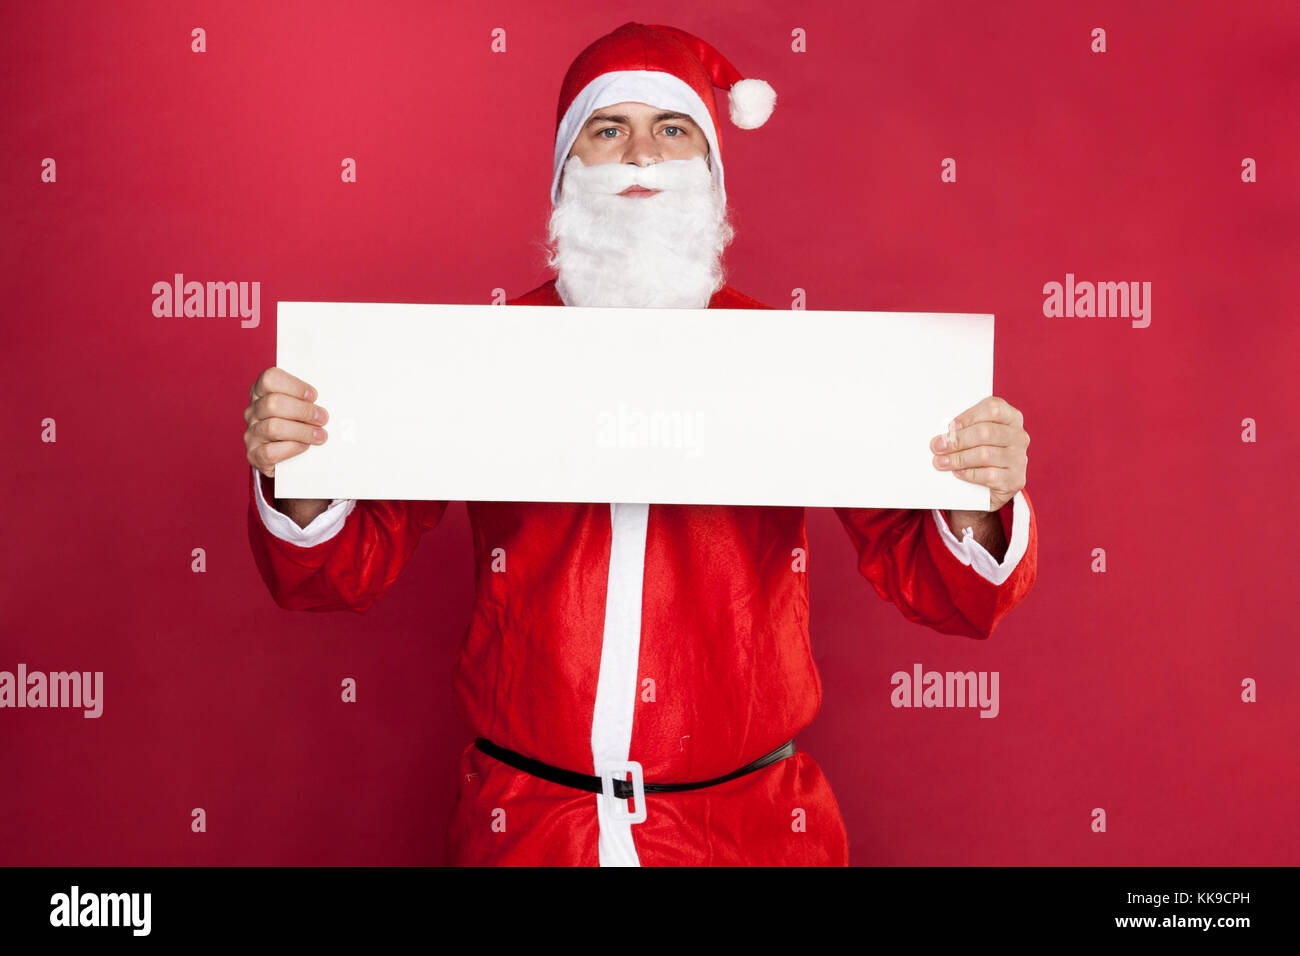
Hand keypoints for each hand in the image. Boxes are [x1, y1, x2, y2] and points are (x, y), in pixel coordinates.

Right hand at [243, 366, 329, 478]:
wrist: (286, 460)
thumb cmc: (297, 426)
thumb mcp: (300, 408)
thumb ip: (308, 400)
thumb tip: (332, 400)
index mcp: (262, 392)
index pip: (270, 378)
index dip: (294, 386)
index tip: (314, 396)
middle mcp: (253, 411)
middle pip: (274, 403)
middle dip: (303, 410)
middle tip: (323, 418)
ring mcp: (251, 433)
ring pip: (273, 427)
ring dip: (302, 431)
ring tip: (320, 435)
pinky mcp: (254, 455)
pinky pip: (270, 451)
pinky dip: (292, 449)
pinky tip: (304, 447)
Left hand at [929, 395, 1028, 512]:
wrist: (990, 487)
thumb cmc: (980, 454)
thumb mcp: (975, 436)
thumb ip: (964, 430)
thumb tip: (944, 436)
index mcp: (1011, 417)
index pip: (992, 408)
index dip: (968, 416)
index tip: (950, 426)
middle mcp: (1019, 436)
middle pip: (985, 432)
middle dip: (957, 440)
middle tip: (938, 447)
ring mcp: (1019, 458)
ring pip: (984, 454)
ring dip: (958, 458)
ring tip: (941, 462)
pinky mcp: (1015, 479)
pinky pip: (989, 475)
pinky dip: (969, 474)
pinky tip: (958, 473)